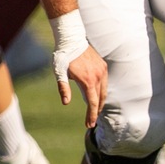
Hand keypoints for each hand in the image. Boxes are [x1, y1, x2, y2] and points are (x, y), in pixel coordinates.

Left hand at [49, 11, 104, 127]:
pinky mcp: (103, 66)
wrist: (72, 39)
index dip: (92, 115)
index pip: (93, 102)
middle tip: (91, 121)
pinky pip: (104, 82)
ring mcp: (102, 70)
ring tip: (94, 110)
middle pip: (101, 99)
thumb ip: (63, 88)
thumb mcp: (59, 73)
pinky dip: (101, 91)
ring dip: (100, 101)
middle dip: (96, 111)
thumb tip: (66, 103)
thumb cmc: (62, 56)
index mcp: (87, 80)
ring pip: (104, 90)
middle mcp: (98, 76)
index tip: (89, 124)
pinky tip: (96, 94)